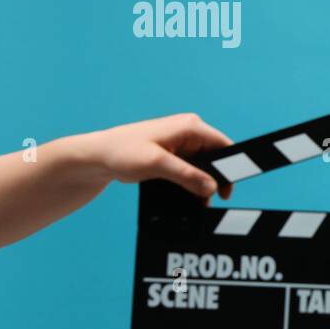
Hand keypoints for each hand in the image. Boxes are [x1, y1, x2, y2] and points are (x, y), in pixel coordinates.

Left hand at [79, 113, 234, 202]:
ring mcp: (181, 144)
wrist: (97, 157)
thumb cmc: (121, 152)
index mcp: (189, 126)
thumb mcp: (157, 164)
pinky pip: (191, 170)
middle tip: (213, 199)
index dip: (232, 167)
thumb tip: (211, 187)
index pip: (223, 145)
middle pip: (216, 158)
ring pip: (204, 166)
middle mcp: (188, 132)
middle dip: (216, 179)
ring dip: (203, 184)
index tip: (229, 189)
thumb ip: (187, 175)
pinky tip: (188, 196)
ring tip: (199, 202)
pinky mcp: (173, 155)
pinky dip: (192, 183)